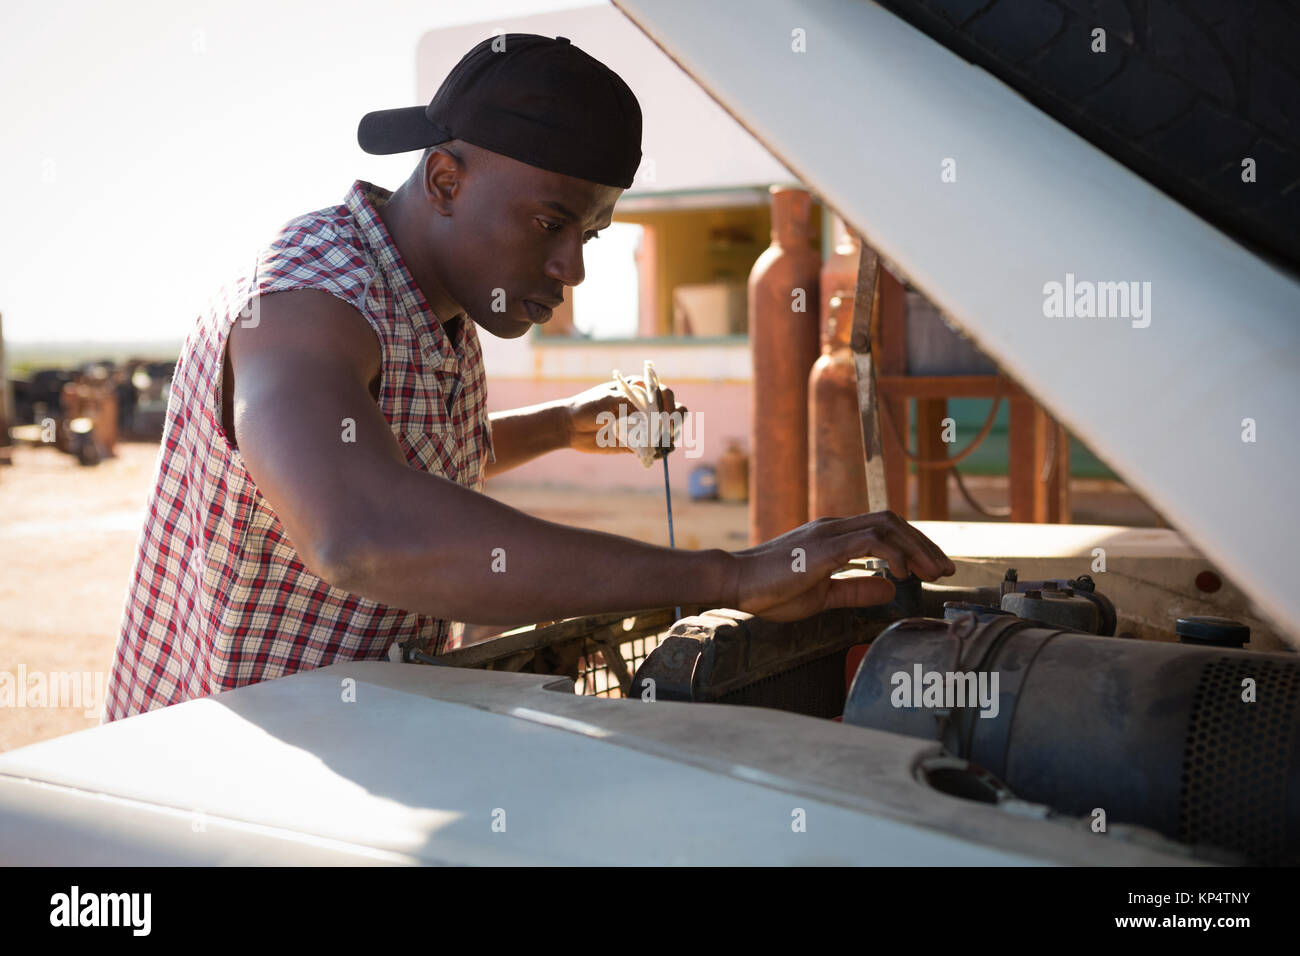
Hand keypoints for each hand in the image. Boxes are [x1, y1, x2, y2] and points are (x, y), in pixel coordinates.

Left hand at [562, 376, 687, 455]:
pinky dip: (659, 452)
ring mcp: (643, 425)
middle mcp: (645, 406)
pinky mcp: (637, 443)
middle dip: (675, 421)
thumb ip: (629, 407)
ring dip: (670, 437)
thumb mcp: (608, 400)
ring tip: (664, 444)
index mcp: (639, 389)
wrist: (570, 427)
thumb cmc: (587, 407)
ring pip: (668, 431)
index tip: (664, 417)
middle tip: (667, 431)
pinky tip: (656, 454)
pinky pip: (655, 448)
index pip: (664, 393)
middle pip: (673, 411)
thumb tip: (651, 423)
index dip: (669, 404)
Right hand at [726, 511, 955, 621]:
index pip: (884, 529)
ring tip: (933, 572)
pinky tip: (903, 573)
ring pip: (887, 526)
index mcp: (833, 536)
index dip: (914, 545)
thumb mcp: (822, 595)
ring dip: (916, 548)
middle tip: (946, 570)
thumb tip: (891, 588)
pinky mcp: (824, 546)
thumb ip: (856, 589)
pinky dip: (894, 554)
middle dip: (924, 544)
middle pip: (893, 521)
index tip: (933, 568)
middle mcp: (834, 527)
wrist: (734, 583)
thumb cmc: (769, 590)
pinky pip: (870, 541)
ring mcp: (829, 533)